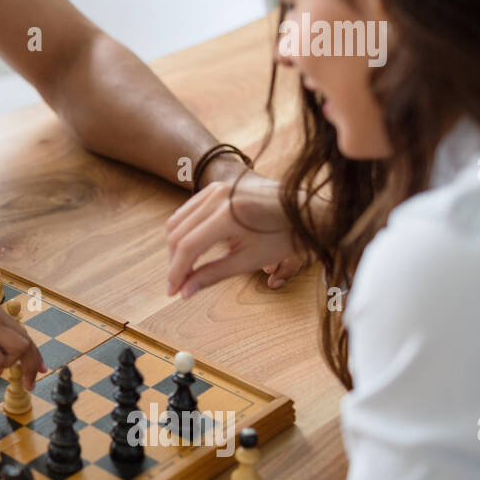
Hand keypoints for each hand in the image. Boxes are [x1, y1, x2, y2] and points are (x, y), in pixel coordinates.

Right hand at [166, 171, 307, 298]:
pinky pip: (188, 210)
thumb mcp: (250, 260)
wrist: (306, 210)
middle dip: (174, 261)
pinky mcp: (217, 187)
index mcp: (229, 215)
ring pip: (178, 220)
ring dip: (176, 247)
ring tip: (184, 268)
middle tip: (178, 284)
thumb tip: (186, 291)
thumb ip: (213, 274)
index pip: (188, 246)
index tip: (173, 291)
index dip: (177, 271)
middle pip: (178, 233)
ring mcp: (217, 188)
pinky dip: (184, 231)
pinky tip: (191, 248)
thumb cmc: (285, 236)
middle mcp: (219, 196)